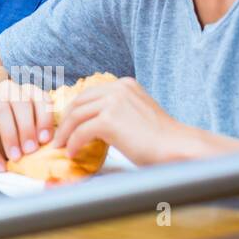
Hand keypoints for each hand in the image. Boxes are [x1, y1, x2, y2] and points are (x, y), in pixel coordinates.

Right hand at [0, 80, 54, 172]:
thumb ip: (38, 135)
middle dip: (27, 127)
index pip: (40, 98)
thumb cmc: (5, 132)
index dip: (45, 118)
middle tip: (30, 151)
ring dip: (10, 135)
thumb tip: (53, 152)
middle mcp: (7, 89)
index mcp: (25, 92)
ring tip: (15, 158)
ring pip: (0, 108)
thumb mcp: (24, 130)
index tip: (46, 140)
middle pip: (20, 101)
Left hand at [52, 76, 192, 165]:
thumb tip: (93, 122)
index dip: (75, 109)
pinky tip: (73, 153)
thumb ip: (118, 111)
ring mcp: (113, 103)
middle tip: (59, 135)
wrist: (179, 148)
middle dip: (66, 119)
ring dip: (65, 133)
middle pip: (79, 102)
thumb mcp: (137, 114)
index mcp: (125, 85)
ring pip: (76, 116)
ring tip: (62, 146)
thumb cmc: (161, 139)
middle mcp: (118, 89)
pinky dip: (74, 143)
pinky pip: (81, 131)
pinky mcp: (109, 120)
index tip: (67, 123)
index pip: (90, 94)